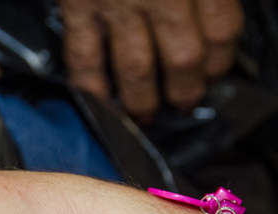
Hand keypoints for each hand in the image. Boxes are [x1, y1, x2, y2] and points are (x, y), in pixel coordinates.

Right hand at [60, 0, 243, 119]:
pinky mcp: (79, 7)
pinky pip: (83, 55)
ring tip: (145, 116)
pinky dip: (90, 85)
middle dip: (184, 90)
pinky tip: (99, 101)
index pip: (221, 32)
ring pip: (134, 67)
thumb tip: (220, 17)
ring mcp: (116, 4)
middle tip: (182, 103)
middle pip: (182, 58)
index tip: (214, 73)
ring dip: (141, 100)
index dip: (220, 61)